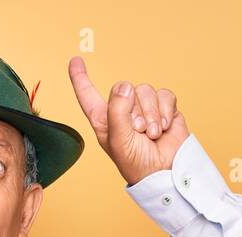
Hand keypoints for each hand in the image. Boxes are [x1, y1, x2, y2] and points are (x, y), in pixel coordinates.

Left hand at [68, 56, 189, 185]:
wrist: (166, 171)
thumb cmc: (137, 163)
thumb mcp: (119, 140)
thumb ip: (117, 111)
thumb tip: (125, 87)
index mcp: (104, 120)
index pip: (88, 95)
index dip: (80, 78)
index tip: (75, 61)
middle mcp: (122, 111)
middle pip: (125, 88)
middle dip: (135, 111)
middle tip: (138, 133)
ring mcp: (143, 108)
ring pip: (145, 90)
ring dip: (151, 114)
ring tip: (152, 134)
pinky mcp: (164, 107)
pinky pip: (164, 94)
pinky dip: (165, 111)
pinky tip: (164, 127)